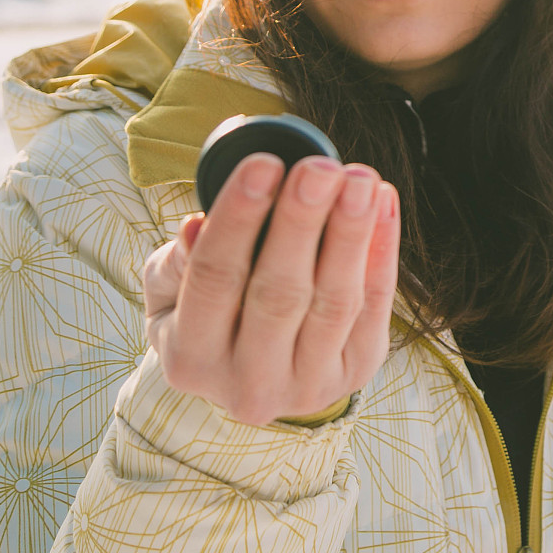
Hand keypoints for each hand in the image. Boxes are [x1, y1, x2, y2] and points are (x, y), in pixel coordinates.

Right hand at [142, 153, 399, 423]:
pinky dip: (382, 251)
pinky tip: (383, 201)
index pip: (214, 281)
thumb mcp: (168, 295)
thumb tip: (197, 225)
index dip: (239, 220)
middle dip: (302, 224)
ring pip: (335, 303)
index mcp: (189, 362)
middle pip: (279, 295)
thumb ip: (178, 264)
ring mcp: (308, 387)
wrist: (254, 374)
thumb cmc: (205, 314)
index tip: (264, 164)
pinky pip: (375, 307)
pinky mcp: (357, 371)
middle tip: (320, 168)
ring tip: (359, 178)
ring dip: (351, 233)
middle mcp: (249, 386)